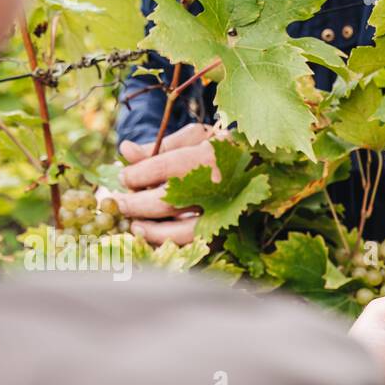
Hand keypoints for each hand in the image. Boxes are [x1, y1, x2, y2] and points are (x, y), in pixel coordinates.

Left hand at [101, 124, 221, 245]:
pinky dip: (170, 246)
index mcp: (209, 154)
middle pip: (167, 200)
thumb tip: (126, 151)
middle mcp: (218, 186)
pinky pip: (195, 246)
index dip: (136, 175)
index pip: (162, 167)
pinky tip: (154, 239)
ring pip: (182, 231)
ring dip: (152, 232)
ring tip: (134, 226)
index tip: (124, 178)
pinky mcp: (228, 233)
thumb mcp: (195, 138)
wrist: (265, 167)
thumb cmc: (222, 149)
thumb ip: (159, 146)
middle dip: (136, 204)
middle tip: (118, 203)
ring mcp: (225, 213)